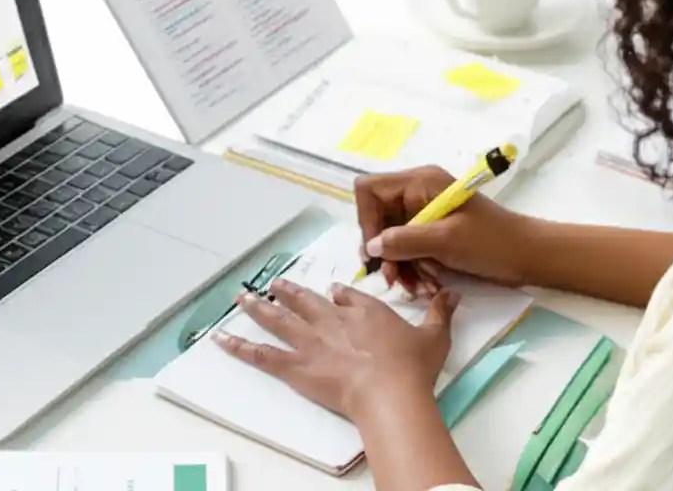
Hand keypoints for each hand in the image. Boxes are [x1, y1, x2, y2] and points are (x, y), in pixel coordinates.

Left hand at [213, 278, 460, 420]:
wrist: (389, 390)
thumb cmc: (411, 366)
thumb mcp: (434, 336)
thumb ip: (440, 313)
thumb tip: (452, 295)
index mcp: (364, 310)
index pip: (345, 297)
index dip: (336, 295)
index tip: (329, 291)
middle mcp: (332, 320)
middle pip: (305, 301)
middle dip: (288, 292)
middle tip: (274, 283)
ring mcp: (311, 341)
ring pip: (278, 319)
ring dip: (258, 307)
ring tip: (241, 297)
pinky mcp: (295, 366)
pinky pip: (261, 354)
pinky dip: (239, 345)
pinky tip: (221, 339)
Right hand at [354, 166, 534, 294]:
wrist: (528, 255)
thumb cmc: (492, 242)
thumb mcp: (446, 241)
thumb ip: (404, 241)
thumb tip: (371, 247)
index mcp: (420, 182)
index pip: (370, 191)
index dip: (366, 220)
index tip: (377, 251)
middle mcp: (418, 192)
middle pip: (379, 219)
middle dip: (386, 252)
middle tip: (394, 282)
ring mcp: (425, 213)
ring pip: (392, 239)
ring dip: (401, 266)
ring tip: (418, 289)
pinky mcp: (433, 232)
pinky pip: (409, 249)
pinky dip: (414, 269)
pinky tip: (427, 287)